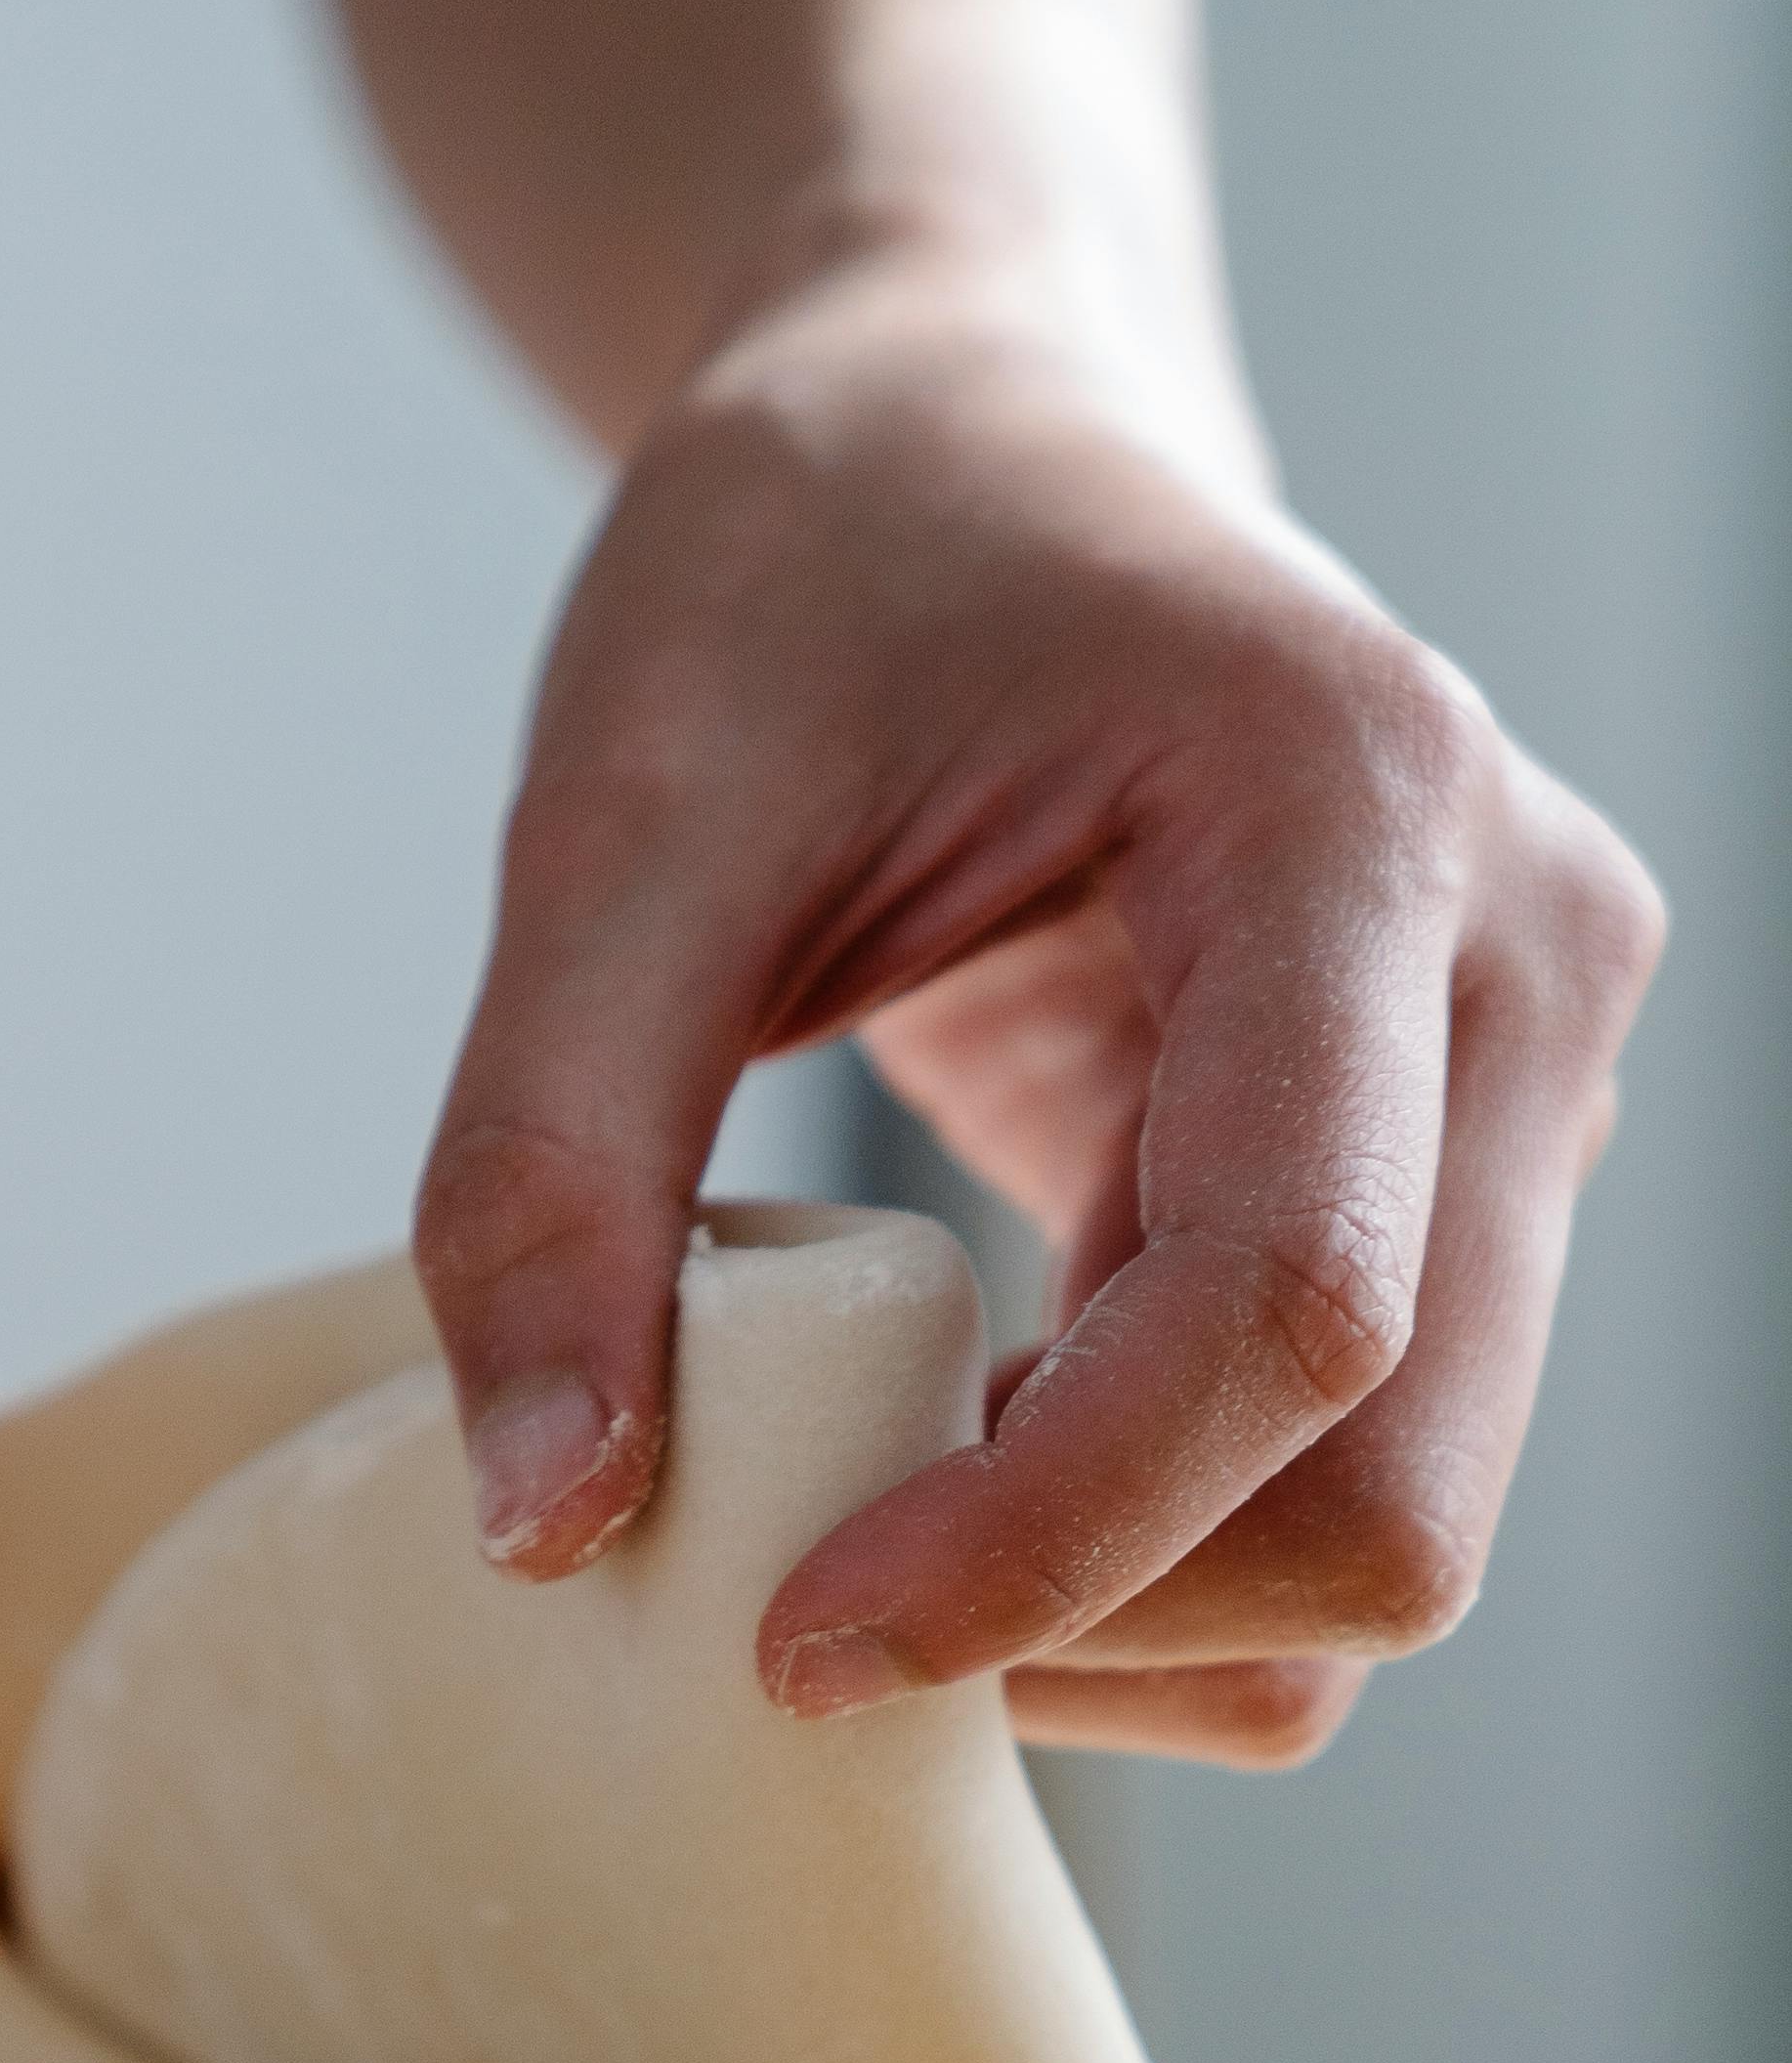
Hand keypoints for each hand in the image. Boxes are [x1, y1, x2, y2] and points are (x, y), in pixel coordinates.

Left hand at [413, 264, 1664, 1764]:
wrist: (963, 430)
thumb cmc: (810, 562)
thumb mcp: (618, 815)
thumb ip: (549, 1162)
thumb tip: (545, 1525)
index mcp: (1353, 814)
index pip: (1290, 1303)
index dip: (1052, 1530)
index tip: (794, 1632)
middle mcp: (1517, 967)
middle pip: (1389, 1496)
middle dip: (1097, 1621)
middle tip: (801, 1611)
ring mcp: (1514, 1092)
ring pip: (1384, 1537)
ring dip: (1124, 1622)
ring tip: (864, 1527)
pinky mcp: (1446, 1189)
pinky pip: (1325, 1487)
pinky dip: (1135, 1561)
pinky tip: (943, 1466)